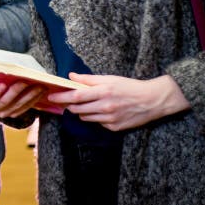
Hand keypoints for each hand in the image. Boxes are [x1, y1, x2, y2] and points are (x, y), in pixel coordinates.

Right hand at [0, 81, 47, 119]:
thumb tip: (6, 67)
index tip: (2, 84)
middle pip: (5, 101)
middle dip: (16, 91)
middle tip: (25, 82)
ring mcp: (4, 113)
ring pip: (18, 105)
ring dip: (29, 95)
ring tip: (39, 86)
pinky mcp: (14, 114)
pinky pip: (25, 108)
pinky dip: (34, 99)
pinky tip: (41, 92)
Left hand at [46, 73, 190, 131]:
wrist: (152, 100)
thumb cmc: (130, 87)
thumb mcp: (110, 78)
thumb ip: (89, 79)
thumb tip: (71, 77)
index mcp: (103, 92)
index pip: (76, 96)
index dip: (62, 97)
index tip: (51, 96)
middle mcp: (105, 107)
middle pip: (78, 109)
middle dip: (70, 105)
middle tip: (69, 100)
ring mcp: (110, 119)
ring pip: (85, 117)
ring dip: (82, 111)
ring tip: (90, 104)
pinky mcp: (114, 127)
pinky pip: (98, 123)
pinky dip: (96, 117)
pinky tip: (104, 111)